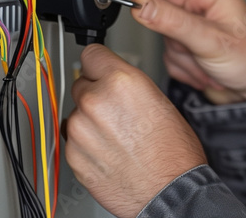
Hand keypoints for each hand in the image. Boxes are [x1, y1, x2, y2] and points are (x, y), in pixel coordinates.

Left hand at [65, 44, 206, 217]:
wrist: (169, 192)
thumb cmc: (174, 152)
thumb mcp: (159, 100)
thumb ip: (129, 85)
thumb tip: (113, 82)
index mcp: (122, 82)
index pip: (91, 53)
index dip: (100, 63)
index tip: (100, 69)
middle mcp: (96, 101)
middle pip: (82, 82)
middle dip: (97, 93)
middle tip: (118, 111)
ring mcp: (80, 129)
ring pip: (76, 112)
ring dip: (90, 120)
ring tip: (117, 136)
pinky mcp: (72, 154)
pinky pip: (72, 138)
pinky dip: (86, 143)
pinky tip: (109, 151)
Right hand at [131, 0, 245, 104]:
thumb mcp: (211, 41)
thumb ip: (174, 22)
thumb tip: (143, 5)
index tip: (138, 9)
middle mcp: (200, 3)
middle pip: (159, 7)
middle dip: (171, 36)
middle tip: (190, 47)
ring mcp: (190, 24)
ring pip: (160, 34)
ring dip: (180, 55)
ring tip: (205, 62)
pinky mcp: (185, 43)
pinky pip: (165, 54)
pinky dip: (181, 66)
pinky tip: (203, 70)